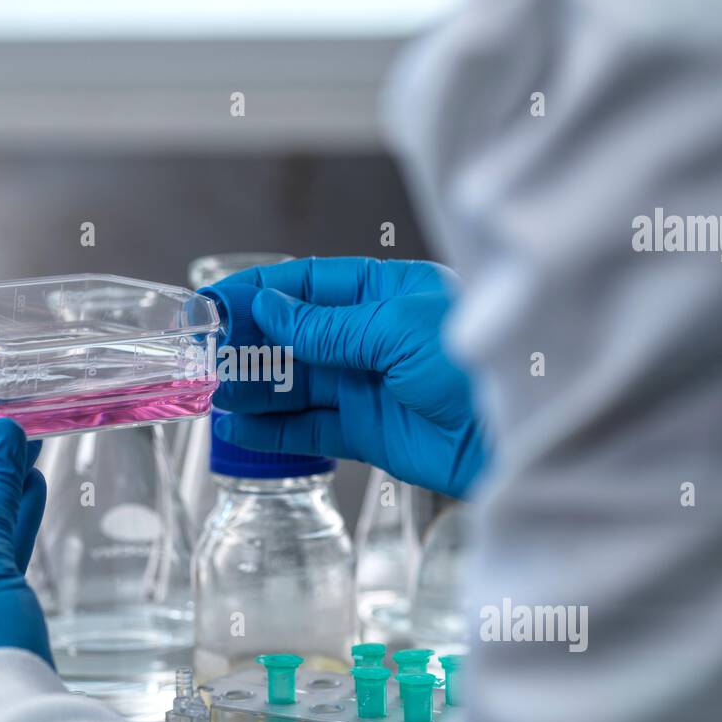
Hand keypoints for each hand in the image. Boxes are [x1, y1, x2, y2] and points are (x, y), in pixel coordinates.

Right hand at [209, 257, 487, 497]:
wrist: (516, 436)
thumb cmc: (473, 364)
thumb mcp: (396, 329)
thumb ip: (328, 326)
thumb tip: (270, 309)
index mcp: (388, 294)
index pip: (310, 285)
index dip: (260, 292)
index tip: (214, 300)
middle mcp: (374, 338)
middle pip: (295, 335)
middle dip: (249, 343)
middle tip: (204, 352)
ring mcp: (368, 385)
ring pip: (295, 383)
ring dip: (253, 386)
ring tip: (212, 390)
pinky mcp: (368, 432)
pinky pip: (309, 427)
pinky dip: (272, 429)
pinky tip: (238, 427)